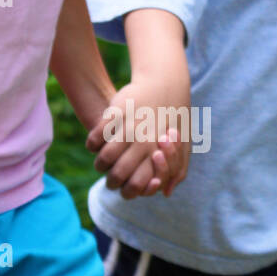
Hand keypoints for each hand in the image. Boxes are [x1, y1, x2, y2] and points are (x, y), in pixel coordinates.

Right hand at [85, 79, 190, 199]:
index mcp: (159, 154)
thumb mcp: (184, 145)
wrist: (166, 83)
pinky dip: (92, 144)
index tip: (129, 183)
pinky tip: (96, 143)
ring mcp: (129, 127)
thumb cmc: (175, 118)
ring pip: (105, 158)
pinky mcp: (117, 113)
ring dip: (100, 164)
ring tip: (101, 162)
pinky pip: (96, 137)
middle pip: (117, 175)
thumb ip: (177, 171)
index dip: (129, 190)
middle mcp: (144, 143)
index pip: (137, 186)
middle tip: (111, 177)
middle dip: (111, 181)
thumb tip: (165, 192)